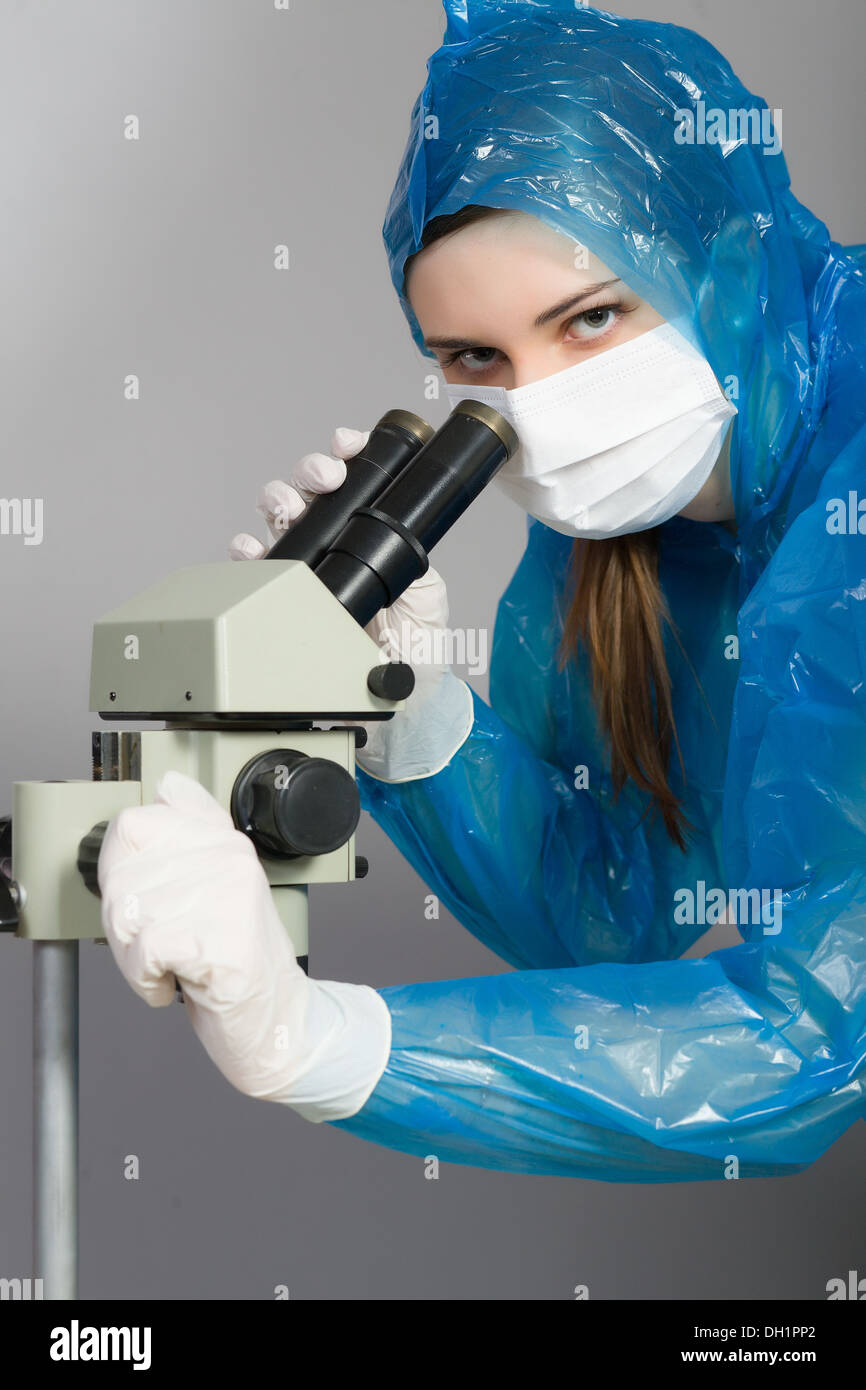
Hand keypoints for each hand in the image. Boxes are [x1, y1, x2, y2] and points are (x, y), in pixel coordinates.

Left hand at [98, 770, 389, 1118]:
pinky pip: (146, 949)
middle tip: (157, 945)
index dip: (118, 869)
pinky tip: (174, 982)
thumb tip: (169, 784)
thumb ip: (193, 831)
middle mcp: (229, 860)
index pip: (133, 824)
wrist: (278, 1016)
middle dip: (123, 927)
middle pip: (121, 878)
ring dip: (134, 958)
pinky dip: (147, 979)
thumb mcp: (218, 882)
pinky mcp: (223, 943)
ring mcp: (229, 899)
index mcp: (223, 841)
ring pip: (128, 916)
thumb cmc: (237, 956)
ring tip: (169, 964)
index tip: (139, 898)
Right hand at [229, 427, 471, 781]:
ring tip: (289, 510)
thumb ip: (415, 561)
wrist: (395, 706)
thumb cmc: (413, 652)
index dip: (345, 454)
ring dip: (278, 502)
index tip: (348, 448)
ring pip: (276, 517)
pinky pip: (250, 568)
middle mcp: (331, 544)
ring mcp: (302, 568)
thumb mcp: (429, 597)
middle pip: (306, 489)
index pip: (352, 482)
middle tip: (325, 480)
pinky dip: (245, 553)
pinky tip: (254, 551)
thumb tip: (400, 532)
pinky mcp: (277, 599)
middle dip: (311, 472)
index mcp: (367, 533)